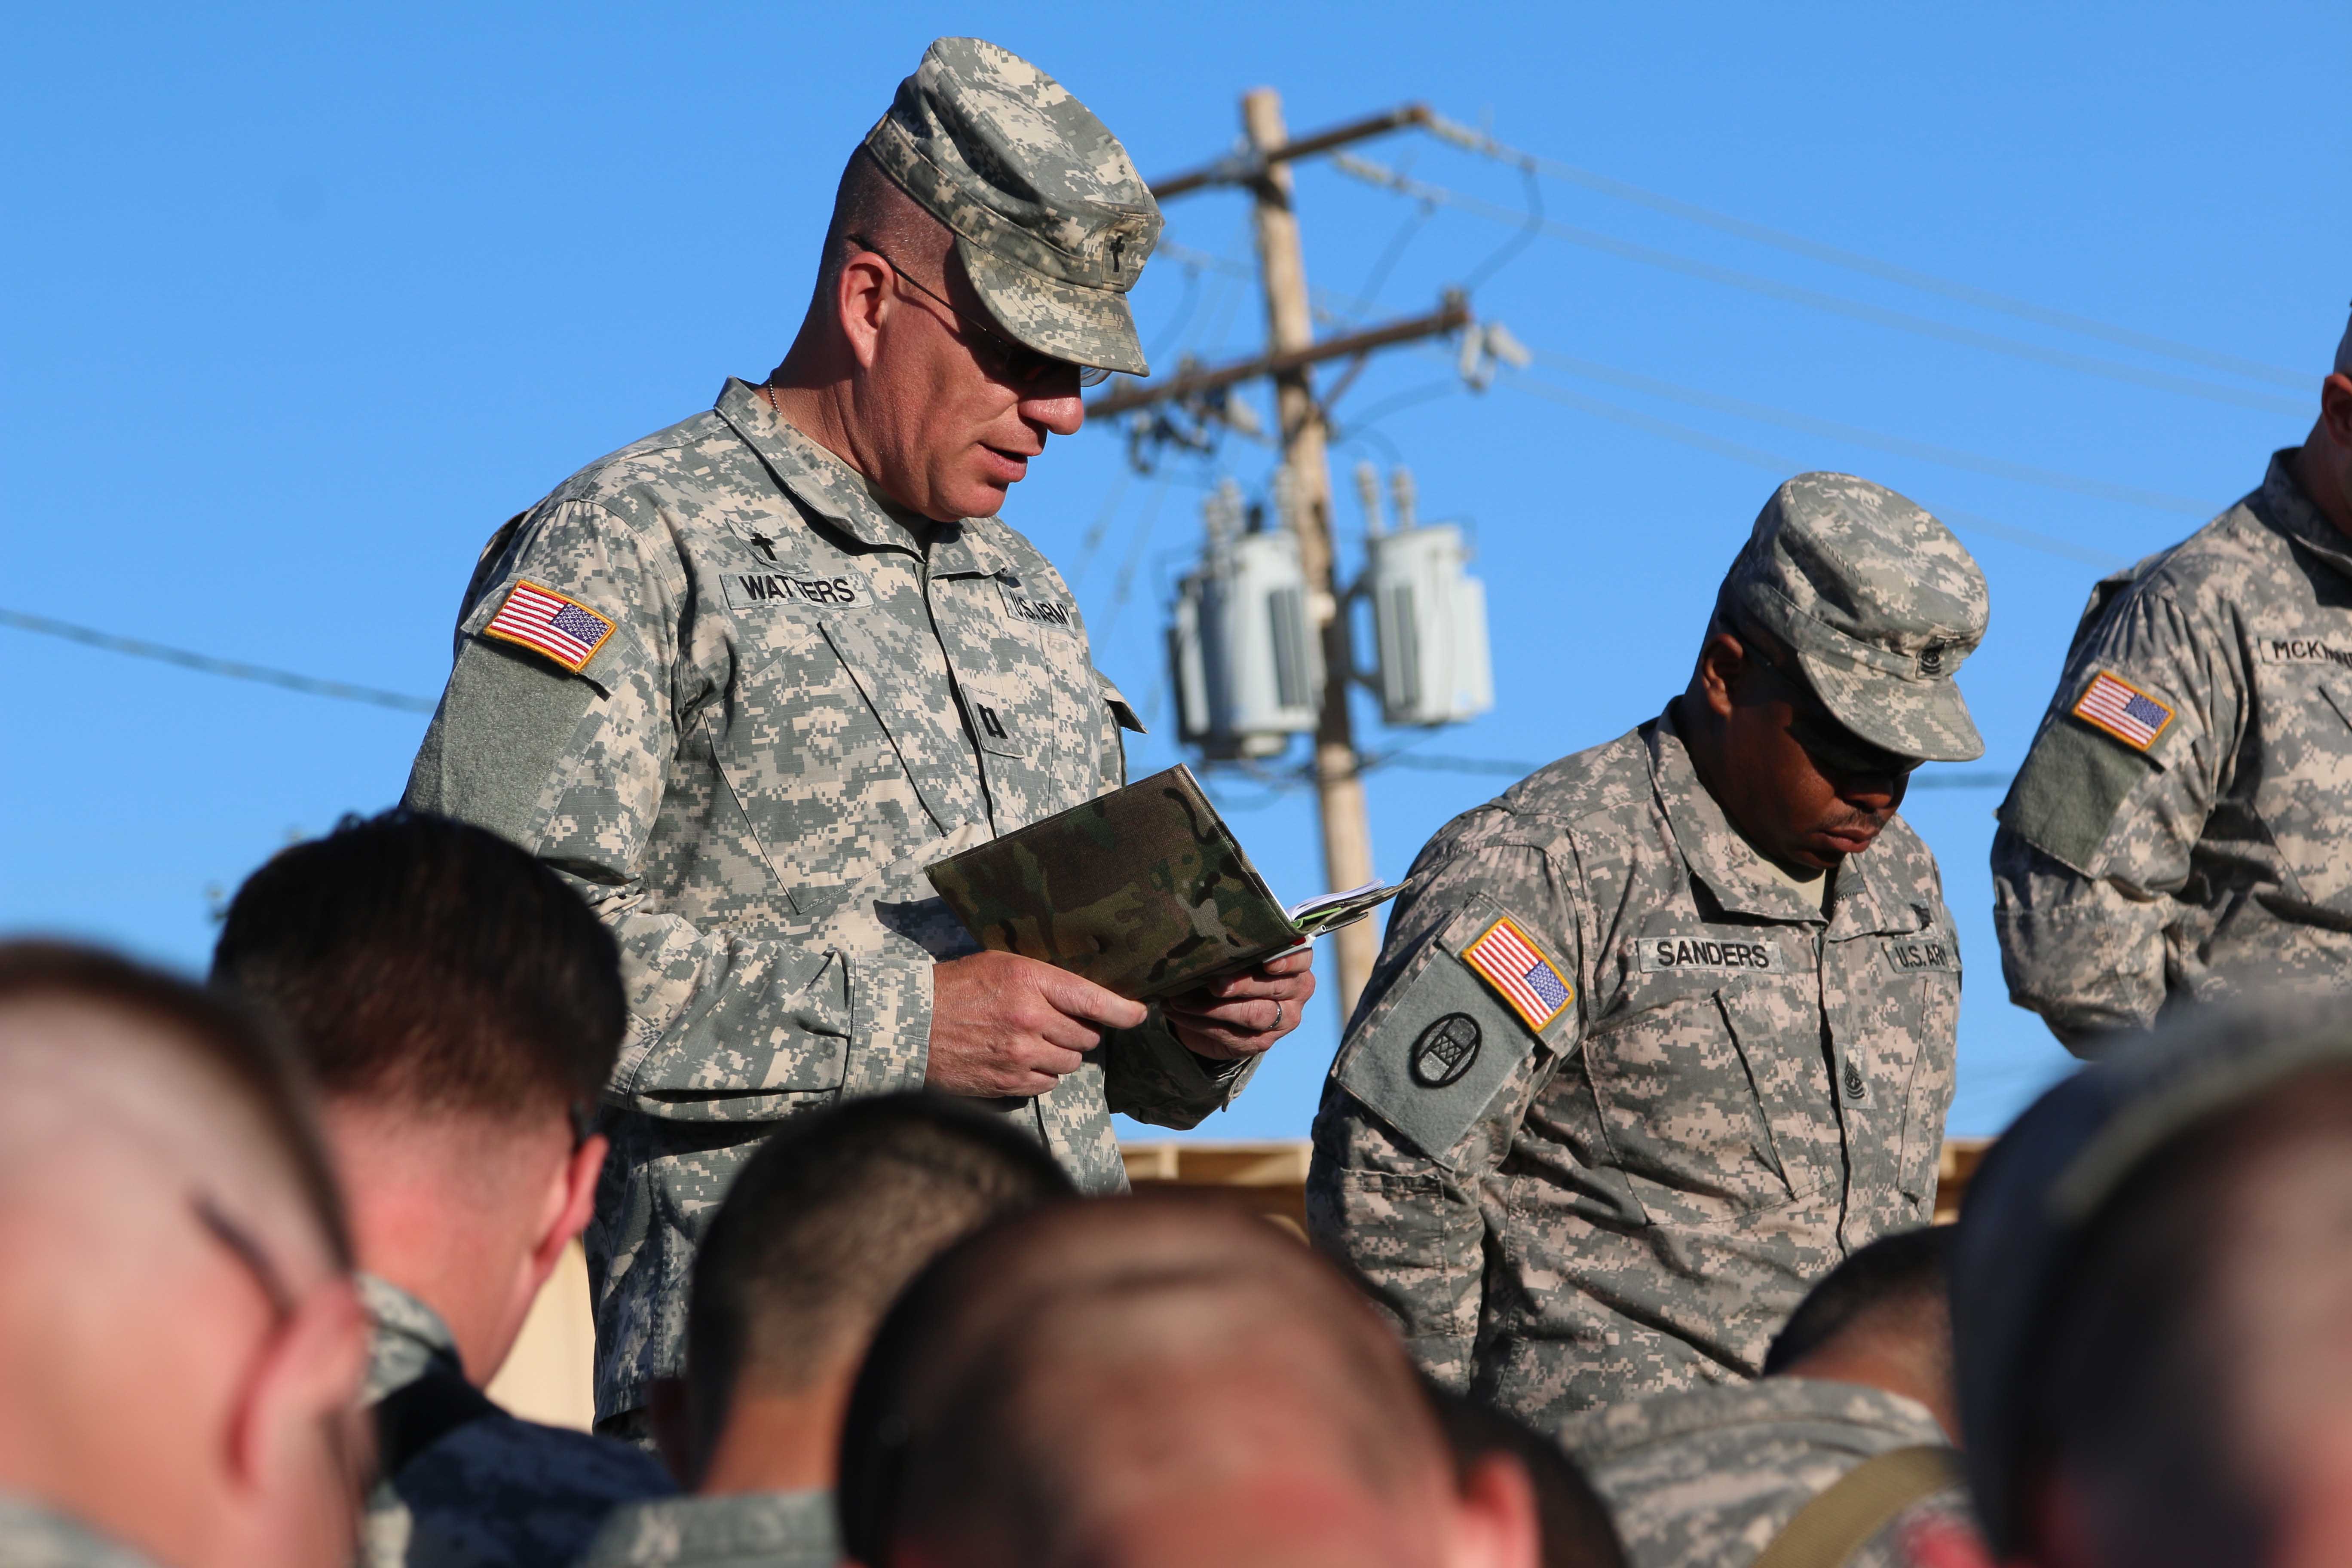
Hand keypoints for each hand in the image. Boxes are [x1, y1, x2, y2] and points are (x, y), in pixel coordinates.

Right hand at [928, 950, 1148, 1097]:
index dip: (1123, 1009)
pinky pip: (1049, 1084)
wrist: (910, 1023)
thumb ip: (1042, 979)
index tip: (1140, 1014)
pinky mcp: (1009, 1082)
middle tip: (1055, 1024)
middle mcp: (1030, 1018)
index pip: (1092, 998)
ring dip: (1061, 1055)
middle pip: (1086, 1035)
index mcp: (1029, 980)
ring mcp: (1020, 1054)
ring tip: (1033, 1042)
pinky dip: (1042, 1075)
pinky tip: (1020, 1061)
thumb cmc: (955, 988)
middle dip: (1078, 1031)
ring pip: (1070, 1062)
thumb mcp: (1000, 965)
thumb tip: (1083, 998)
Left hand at [1159, 946, 1316, 1061]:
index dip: (1286, 960)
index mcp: (1296, 964)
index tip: (1267, 963)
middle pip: (1274, 987)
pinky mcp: (1259, 1043)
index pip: (1300, 959)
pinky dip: (1198, 1022)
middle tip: (1214, 983)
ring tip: (1180, 999)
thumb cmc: (1234, 969)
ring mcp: (1281, 1021)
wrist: (1226, 1009)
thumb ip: (1232, 949)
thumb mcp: (1237, 956)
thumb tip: (1204, 943)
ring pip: (1252, 1014)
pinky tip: (1176, 1011)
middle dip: (1241, 984)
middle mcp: (1295, 993)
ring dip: (1214, 1008)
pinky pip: (1229, 1033)